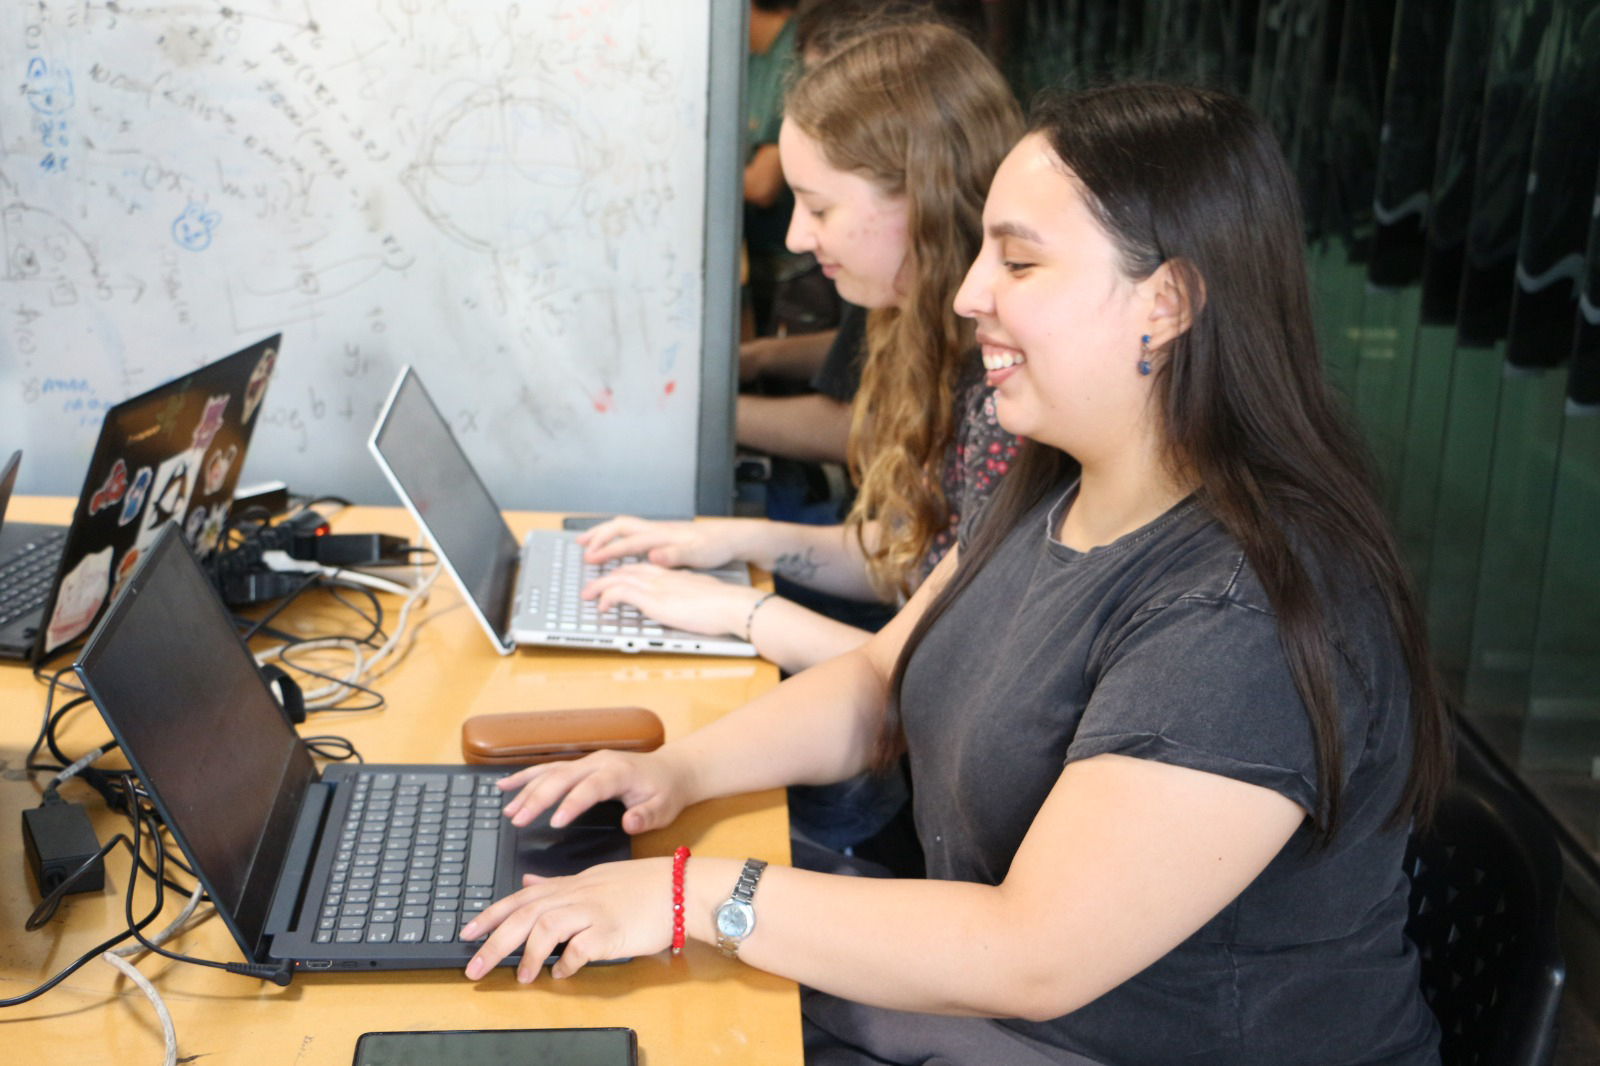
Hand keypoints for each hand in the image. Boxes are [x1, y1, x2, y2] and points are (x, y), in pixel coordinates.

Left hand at [462, 859, 670, 981]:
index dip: (491, 915)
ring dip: (528, 953)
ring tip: (521, 976)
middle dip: (494, 941)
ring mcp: (595, 910)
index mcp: (572, 885)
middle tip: (474, 967)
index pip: (521, 898)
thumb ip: (559, 883)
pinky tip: (562, 973)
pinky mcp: (612, 930)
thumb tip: (528, 882)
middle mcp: (578, 894)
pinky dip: (567, 962)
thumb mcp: (596, 878)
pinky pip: (581, 947)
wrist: (681, 887)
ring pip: (547, 925)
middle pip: (525, 915)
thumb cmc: (643, 886)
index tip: (467, 933)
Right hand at [497, 748, 689, 834]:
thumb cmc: (666, 792)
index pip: (591, 788)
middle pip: (562, 778)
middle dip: (538, 799)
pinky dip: (526, 777)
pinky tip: (506, 786)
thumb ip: (647, 817)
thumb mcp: (664, 808)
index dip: (572, 804)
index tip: (555, 823)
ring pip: (551, 773)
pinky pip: (549, 769)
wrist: (671, 770)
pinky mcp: (580, 766)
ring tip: (509, 810)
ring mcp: (587, 762)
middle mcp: (599, 763)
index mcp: (619, 772)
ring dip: (527, 790)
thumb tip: (629, 823)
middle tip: (517, 820)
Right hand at [577, 515, 747, 568]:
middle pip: (620, 526)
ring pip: (626, 528)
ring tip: (589, 543)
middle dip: (598, 535)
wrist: (733, 537)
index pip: (627, 541)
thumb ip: (675, 555)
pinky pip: (633, 534)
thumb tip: (652, 556)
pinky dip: (619, 539)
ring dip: (606, 535)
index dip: (607, 550)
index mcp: (662, 535)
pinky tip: (617, 548)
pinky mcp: (664, 536)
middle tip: (580, 546)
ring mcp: (660, 532)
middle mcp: (658, 530)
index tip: (590, 559)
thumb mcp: (699, 554)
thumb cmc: (717, 546)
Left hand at [584, 562, 765, 637]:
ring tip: (587, 595)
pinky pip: (619, 593)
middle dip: (606, 575)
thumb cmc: (726, 604)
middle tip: (592, 585)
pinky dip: (605, 597)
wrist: (733, 604)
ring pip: (616, 578)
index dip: (625, 571)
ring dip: (598, 586)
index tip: (615, 576)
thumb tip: (689, 600)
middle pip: (626, 569)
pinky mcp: (652, 599)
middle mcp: (662, 576)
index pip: (643, 567)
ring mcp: (656, 586)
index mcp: (674, 575)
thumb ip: (691, 594)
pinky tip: (601, 606)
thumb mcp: (704, 593)